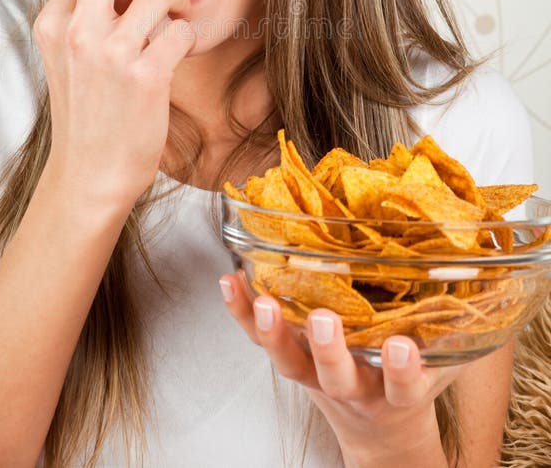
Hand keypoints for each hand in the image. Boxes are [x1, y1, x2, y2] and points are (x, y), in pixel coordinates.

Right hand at [33, 0, 195, 210]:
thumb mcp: (68, 57)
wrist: (90, 174)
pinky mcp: (147, 75)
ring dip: (177, 1)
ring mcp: (111, 53)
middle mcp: (76, 32)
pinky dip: (188, 36)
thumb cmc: (88, 113)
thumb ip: (90, 15)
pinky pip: (182, 29)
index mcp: (52, 23)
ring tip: (176, 21)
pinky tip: (181, 51)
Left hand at [219, 270, 460, 460]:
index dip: (403, 369)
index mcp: (395, 391)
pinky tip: (231, 282)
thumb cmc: (406, 387)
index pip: (404, 384)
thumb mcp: (438, 368)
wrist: (377, 432)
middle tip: (326, 321)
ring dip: (274, 332)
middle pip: (337, 375)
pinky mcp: (290, 361)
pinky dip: (242, 312)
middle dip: (331, 350)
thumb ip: (450, 333)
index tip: (403, 349)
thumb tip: (482, 281)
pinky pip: (259, 340)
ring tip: (263, 301)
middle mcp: (353, 386)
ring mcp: (315, 377)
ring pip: (290, 362)